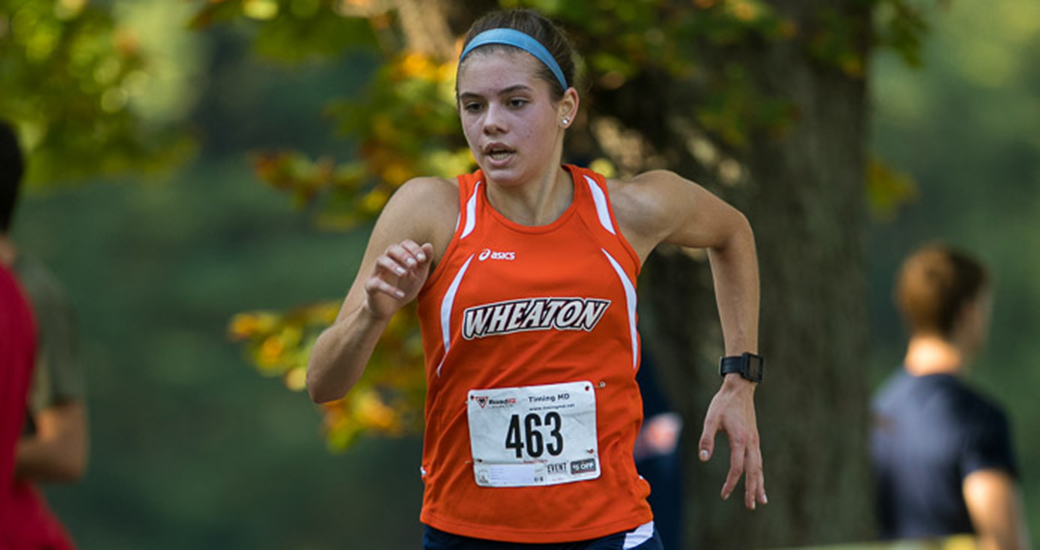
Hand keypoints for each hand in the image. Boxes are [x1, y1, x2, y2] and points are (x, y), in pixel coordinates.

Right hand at [364, 240, 433, 319]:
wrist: (390, 308)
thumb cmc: (405, 287)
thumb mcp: (419, 275)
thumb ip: (425, 261)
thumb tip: (428, 245)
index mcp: (399, 257)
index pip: (404, 244)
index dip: (414, 248)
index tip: (422, 259)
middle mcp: (387, 261)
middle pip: (391, 248)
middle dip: (403, 255)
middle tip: (413, 265)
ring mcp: (377, 273)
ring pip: (380, 260)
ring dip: (393, 265)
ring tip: (404, 274)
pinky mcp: (370, 286)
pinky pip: (376, 283)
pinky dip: (389, 289)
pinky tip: (401, 294)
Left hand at [698, 374, 766, 509]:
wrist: (739, 388)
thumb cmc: (723, 403)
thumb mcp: (710, 419)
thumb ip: (706, 439)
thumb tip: (704, 458)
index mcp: (740, 440)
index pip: (737, 468)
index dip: (731, 483)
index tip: (724, 494)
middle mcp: (751, 442)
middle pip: (753, 471)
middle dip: (752, 490)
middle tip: (751, 506)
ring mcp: (754, 440)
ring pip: (759, 467)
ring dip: (759, 484)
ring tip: (762, 500)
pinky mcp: (754, 438)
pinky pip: (758, 460)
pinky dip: (759, 472)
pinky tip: (758, 478)